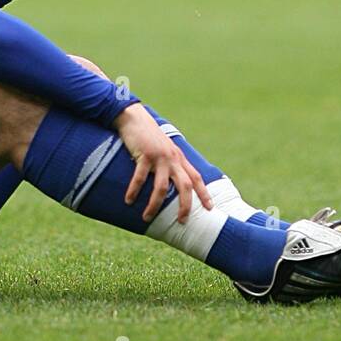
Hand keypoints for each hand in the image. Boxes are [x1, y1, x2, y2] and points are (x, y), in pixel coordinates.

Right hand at [114, 105, 212, 222]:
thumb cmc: (148, 136)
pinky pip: (140, 177)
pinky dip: (134, 191)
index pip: (196, 178)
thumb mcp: (164, 149)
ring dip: (155, 205)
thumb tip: (170, 183)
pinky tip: (129, 201)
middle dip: (185, 205)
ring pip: (162, 187)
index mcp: (179, 158)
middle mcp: (173, 158)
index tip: (210, 208)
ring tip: (147, 218)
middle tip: (182, 221)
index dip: (204, 193)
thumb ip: (170, 163)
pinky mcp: (145, 154)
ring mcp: (160, 157)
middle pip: (185, 185)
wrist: (134, 118)